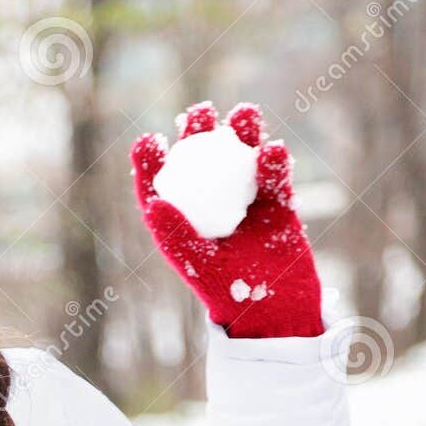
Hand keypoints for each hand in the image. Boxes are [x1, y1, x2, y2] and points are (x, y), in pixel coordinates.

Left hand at [131, 101, 323, 338]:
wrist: (276, 312)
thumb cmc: (229, 296)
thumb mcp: (198, 267)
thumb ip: (177, 235)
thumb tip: (153, 203)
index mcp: (185, 223)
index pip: (164, 187)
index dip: (152, 163)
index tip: (148, 141)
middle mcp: (213, 208)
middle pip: (203, 161)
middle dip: (199, 132)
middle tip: (200, 114)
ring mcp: (246, 203)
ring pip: (241, 160)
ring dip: (242, 134)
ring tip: (242, 115)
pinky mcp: (278, 205)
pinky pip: (274, 177)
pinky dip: (273, 163)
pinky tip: (271, 150)